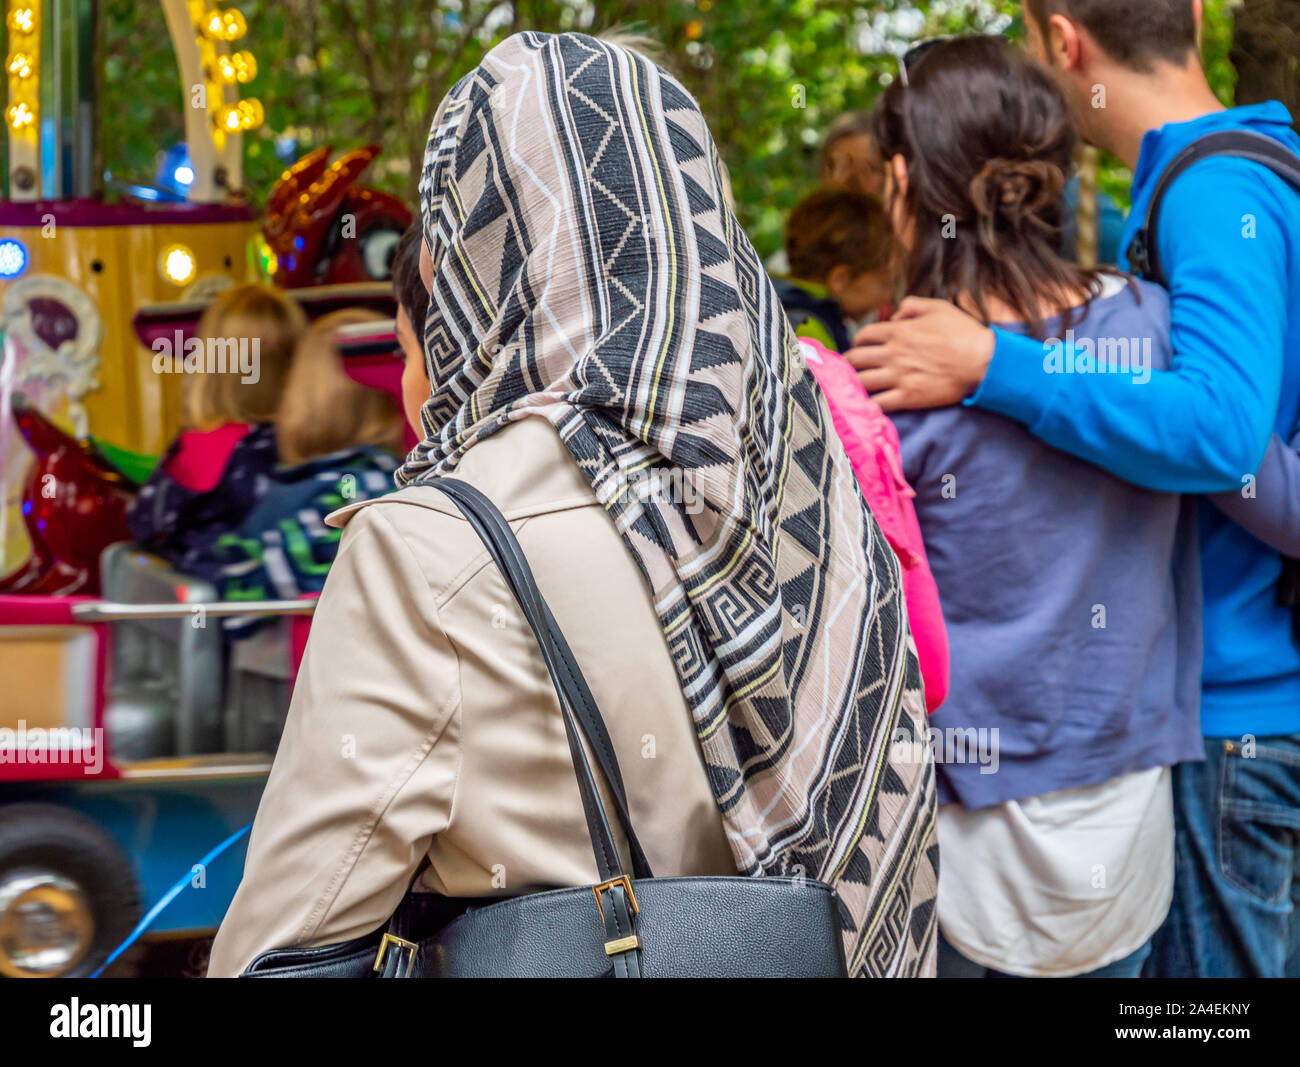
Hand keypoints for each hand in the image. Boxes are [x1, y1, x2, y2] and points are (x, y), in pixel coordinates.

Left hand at [845, 296, 995, 411]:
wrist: (983, 361)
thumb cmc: (963, 333)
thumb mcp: (938, 307)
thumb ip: (912, 305)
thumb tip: (895, 314)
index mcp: (898, 331)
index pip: (863, 336)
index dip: (857, 342)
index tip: (858, 348)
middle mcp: (893, 354)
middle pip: (854, 359)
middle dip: (846, 364)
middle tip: (846, 370)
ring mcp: (899, 376)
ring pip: (860, 382)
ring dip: (851, 385)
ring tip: (850, 388)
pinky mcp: (908, 397)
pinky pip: (878, 404)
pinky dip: (867, 406)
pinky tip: (863, 407)